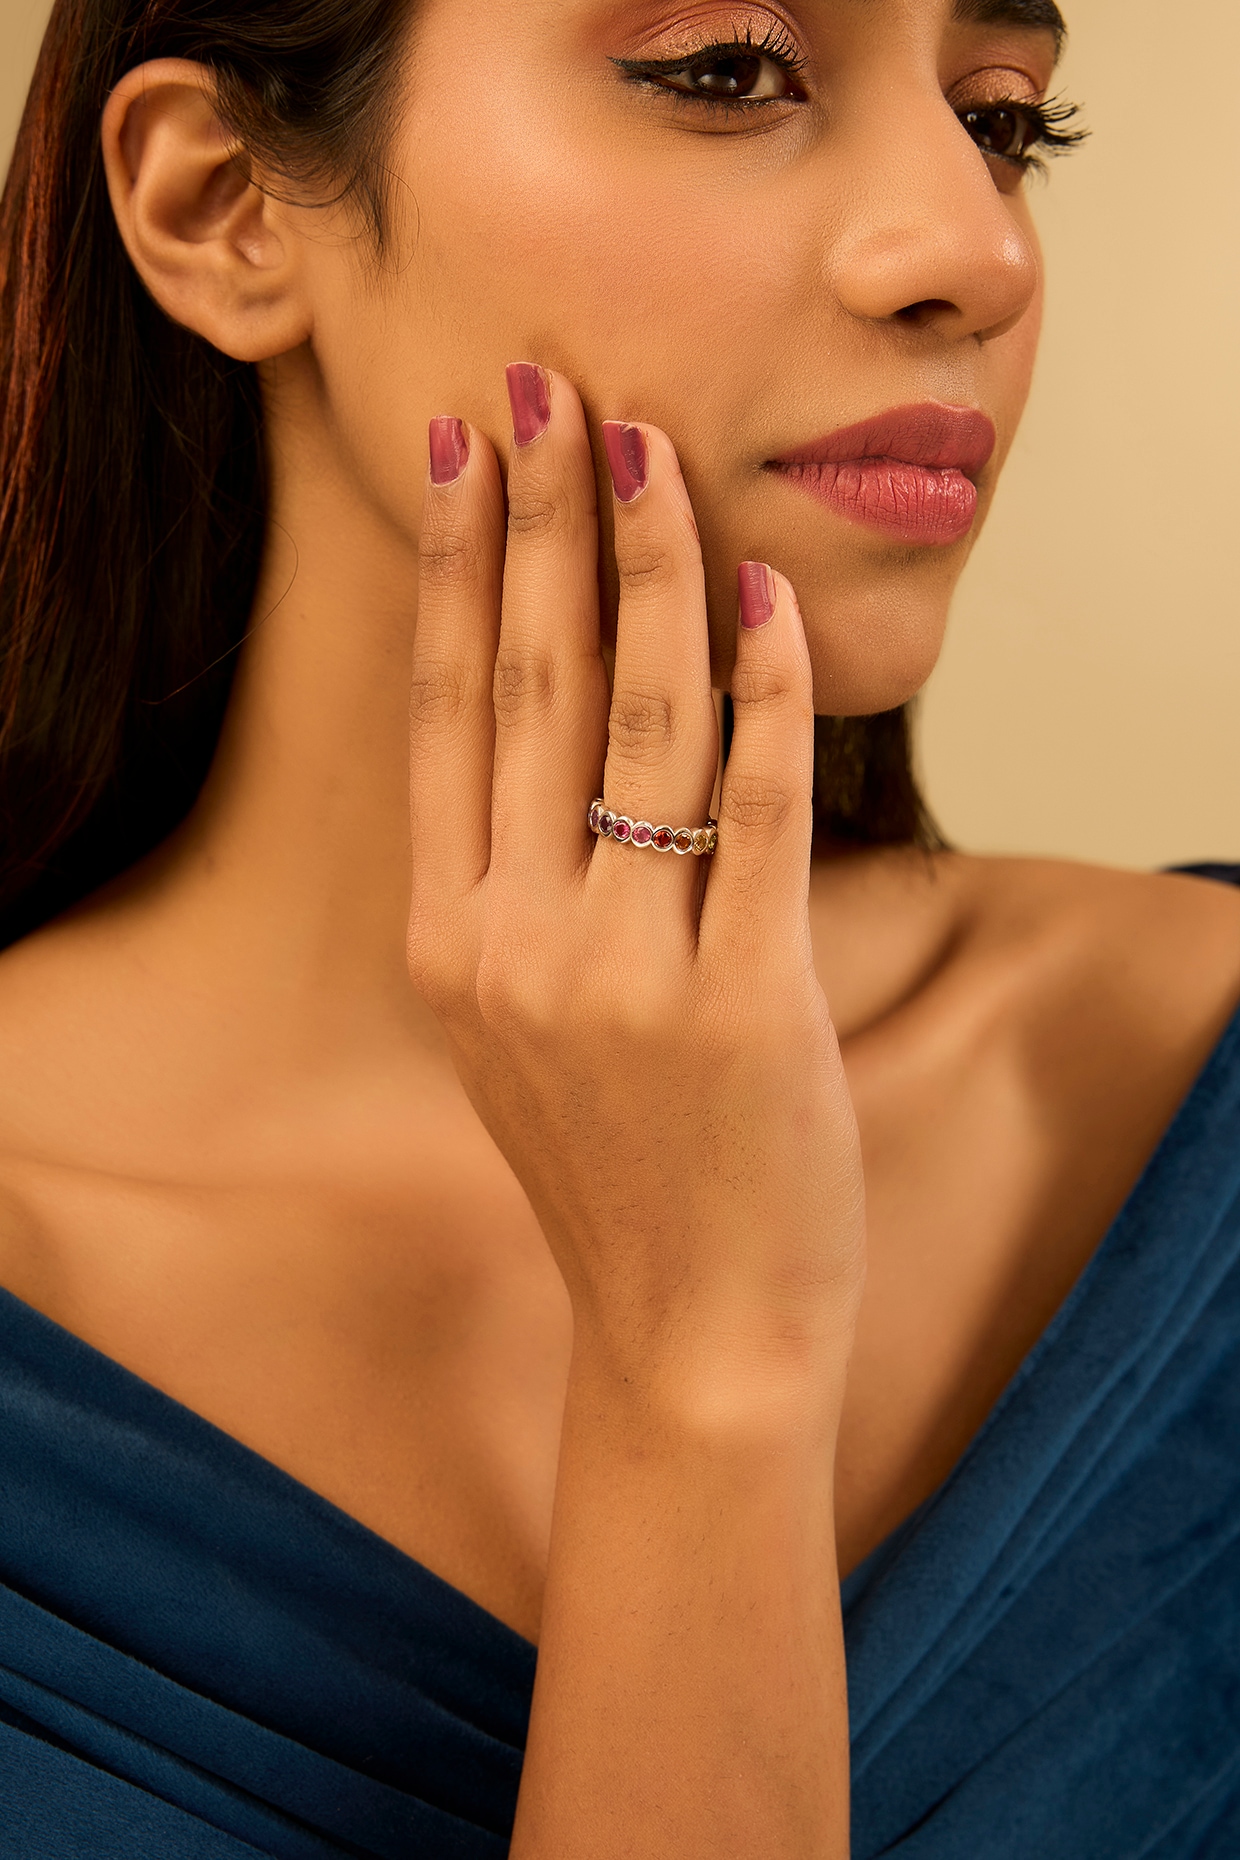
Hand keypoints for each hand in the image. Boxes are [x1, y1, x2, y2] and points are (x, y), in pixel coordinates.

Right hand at [407, 366, 863, 1410]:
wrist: (687, 1327)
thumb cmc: (615, 1168)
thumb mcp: (520, 1027)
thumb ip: (512, 891)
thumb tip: (554, 732)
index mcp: (449, 937)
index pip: (450, 710)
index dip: (463, 568)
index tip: (471, 449)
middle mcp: (511, 941)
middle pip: (531, 684)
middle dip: (543, 518)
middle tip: (550, 386)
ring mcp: (620, 972)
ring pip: (636, 721)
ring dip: (651, 565)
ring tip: (652, 451)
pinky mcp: (738, 1001)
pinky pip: (750, 814)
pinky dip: (766, 696)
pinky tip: (771, 597)